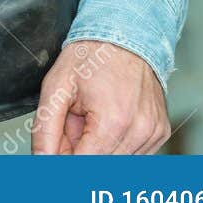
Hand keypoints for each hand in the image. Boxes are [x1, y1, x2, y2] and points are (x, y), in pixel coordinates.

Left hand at [31, 39, 169, 154]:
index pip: (85, 166)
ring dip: (98, 149)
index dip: (64, 161)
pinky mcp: (161, 132)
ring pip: (117, 164)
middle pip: (101, 167)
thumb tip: (41, 161)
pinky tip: (108, 121)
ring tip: (91, 117)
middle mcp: (139, 131)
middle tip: (72, 123)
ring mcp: (153, 133)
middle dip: (79, 151)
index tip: (55, 150)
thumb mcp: (56, 86)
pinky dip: (116, 145)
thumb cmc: (92, 55)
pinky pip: (134, 155)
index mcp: (113, 121)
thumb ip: (45, 128)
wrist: (125, 34)